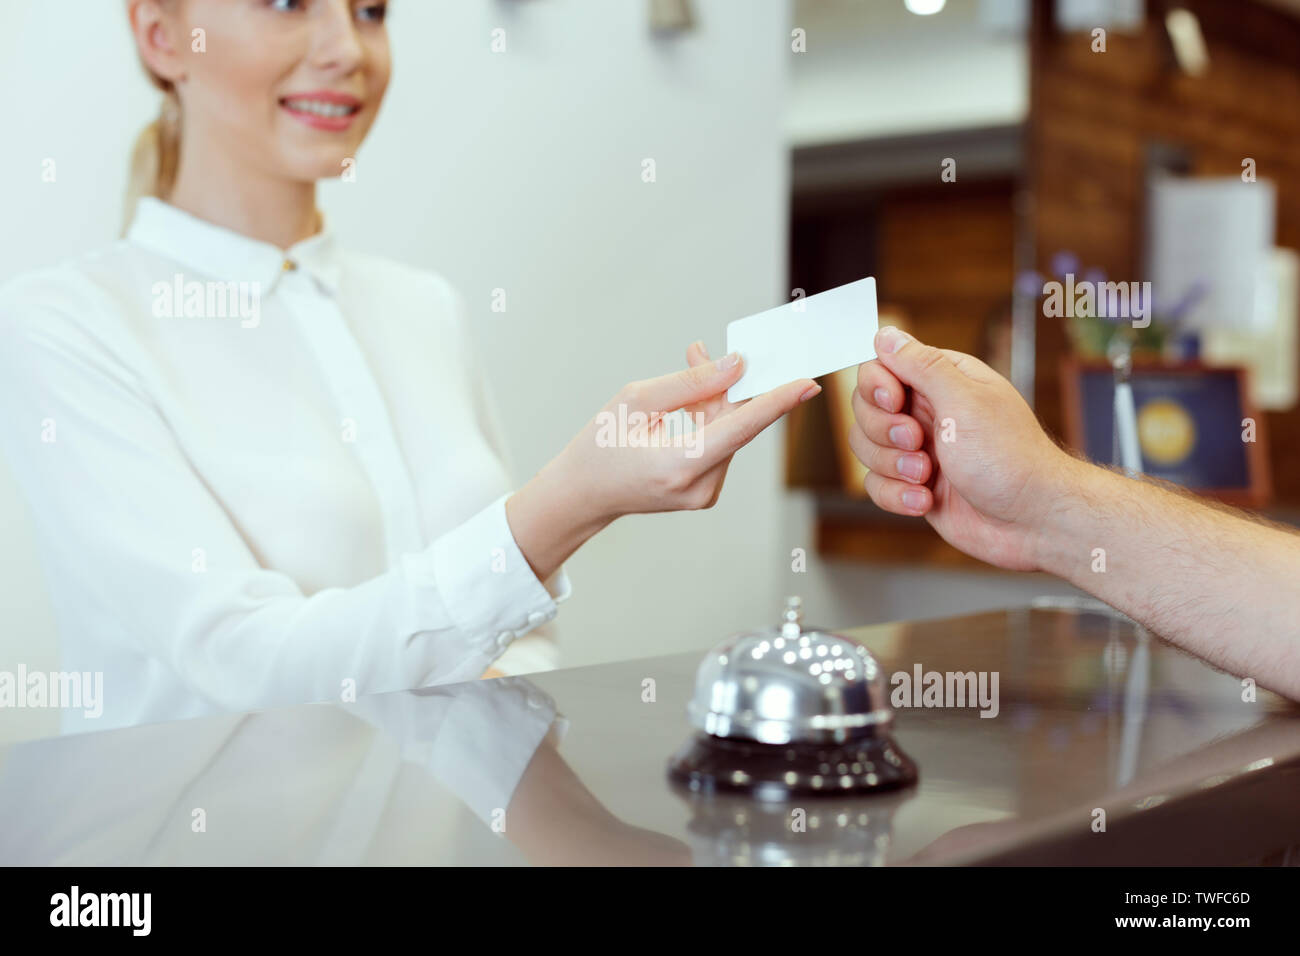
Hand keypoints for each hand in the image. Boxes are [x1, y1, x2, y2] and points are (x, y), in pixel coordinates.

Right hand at [556, 346, 819, 521]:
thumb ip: (690, 382)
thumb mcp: (635, 400)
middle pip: (735, 426)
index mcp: (677, 466)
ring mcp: (703, 494)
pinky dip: (710, 421)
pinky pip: (721, 445)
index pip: (738, 429)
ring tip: (681, 385)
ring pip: (730, 434)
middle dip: (726, 387)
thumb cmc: (599, 445)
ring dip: (714, 403)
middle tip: (702, 352)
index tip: (807, 384)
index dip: (775, 403)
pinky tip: (686, 409)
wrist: (582, 494)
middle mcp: (698, 487)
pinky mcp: (705, 492)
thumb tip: (736, 365)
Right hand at [850, 327, 1075, 570]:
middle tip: (918, 443)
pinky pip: (877, 485)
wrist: (1032, 520)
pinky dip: (897, 495)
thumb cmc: (1010, 458)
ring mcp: (919, 450)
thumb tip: (887, 335)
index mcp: (943, 381)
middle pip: (865, 410)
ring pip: (866, 449)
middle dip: (884, 433)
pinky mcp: (914, 484)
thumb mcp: (964, 401)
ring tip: (927, 475)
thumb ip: (920, 365)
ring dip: (892, 467)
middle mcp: (928, 412)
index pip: (880, 368)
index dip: (877, 387)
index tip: (895, 404)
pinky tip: (926, 499)